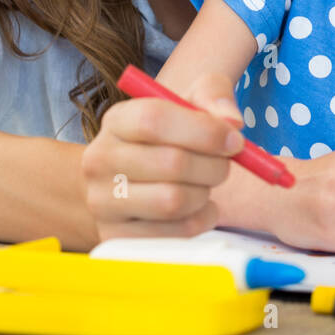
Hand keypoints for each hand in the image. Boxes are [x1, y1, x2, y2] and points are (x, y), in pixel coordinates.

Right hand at [81, 73, 243, 244]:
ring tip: (205, 184)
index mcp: (116, 120)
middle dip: (214, 165)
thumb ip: (214, 96)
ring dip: (206, 193)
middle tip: (224, 164)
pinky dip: (203, 218)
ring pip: (174, 201)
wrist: (133, 180)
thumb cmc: (171, 136)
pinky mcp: (117, 238)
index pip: (153, 119)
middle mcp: (100, 160)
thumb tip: (232, 123)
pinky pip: (178, 232)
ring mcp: (103, 203)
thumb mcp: (189, 102)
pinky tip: (199, 206)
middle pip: (171, 163)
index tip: (235, 140)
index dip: (203, 130)